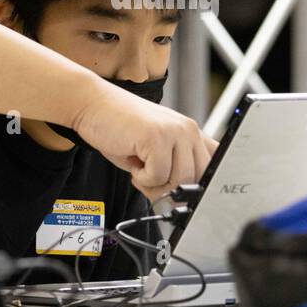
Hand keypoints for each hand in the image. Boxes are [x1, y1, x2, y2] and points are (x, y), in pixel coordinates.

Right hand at [71, 80, 216, 198]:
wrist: (91, 105)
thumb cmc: (119, 130)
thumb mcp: (154, 149)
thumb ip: (174, 168)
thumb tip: (183, 200)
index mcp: (191, 132)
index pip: (215, 164)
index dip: (202, 186)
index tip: (187, 197)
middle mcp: (188, 129)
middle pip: (197, 179)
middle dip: (172, 188)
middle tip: (149, 178)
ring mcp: (174, 131)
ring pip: (180, 180)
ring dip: (155, 183)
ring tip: (139, 165)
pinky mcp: (157, 137)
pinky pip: (158, 176)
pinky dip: (141, 177)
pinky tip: (131, 157)